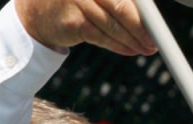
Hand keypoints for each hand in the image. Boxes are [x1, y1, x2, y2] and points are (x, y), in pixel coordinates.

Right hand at [15, 0, 156, 55]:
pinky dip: (119, 46)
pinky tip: (130, 50)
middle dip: (142, 28)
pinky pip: (103, 37)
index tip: (157, 24)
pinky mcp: (74, 22)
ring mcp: (78, 2)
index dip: (144, 11)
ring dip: (133, 40)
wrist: (35, 12)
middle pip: (121, 8)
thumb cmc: (73, 0)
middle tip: (155, 40)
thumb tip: (148, 15)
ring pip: (113, 25)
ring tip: (146, 49)